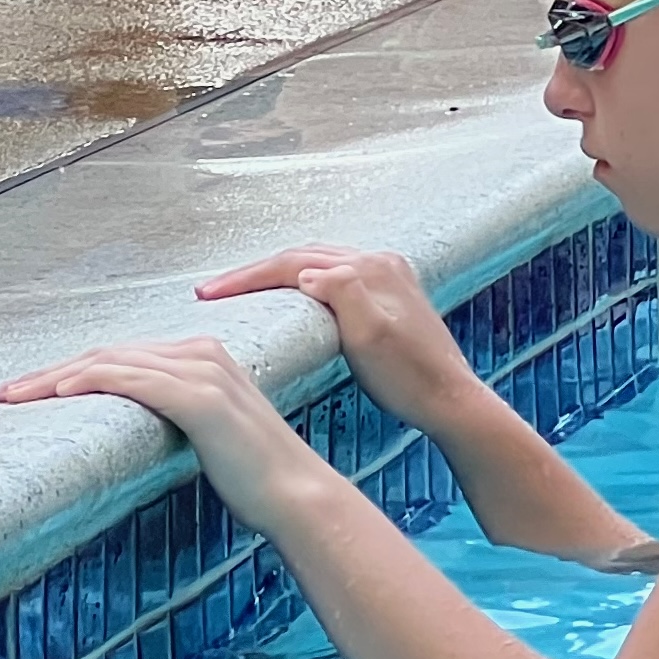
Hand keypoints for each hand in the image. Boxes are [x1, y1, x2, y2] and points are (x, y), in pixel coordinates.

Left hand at [0, 339, 334, 533]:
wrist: (297, 494)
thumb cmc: (258, 474)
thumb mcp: (213, 432)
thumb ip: (179, 413)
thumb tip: (134, 425)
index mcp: (209, 357)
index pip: (126, 355)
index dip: (75, 368)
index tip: (36, 389)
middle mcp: (206, 355)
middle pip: (112, 352)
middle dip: (55, 370)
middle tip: (12, 392)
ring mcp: (205, 374)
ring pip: (115, 363)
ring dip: (59, 376)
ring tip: (21, 395)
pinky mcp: (201, 400)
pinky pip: (134, 380)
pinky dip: (94, 381)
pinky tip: (63, 391)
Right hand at [196, 246, 480, 429]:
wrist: (451, 400)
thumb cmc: (410, 378)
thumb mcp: (371, 337)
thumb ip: (342, 293)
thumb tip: (307, 272)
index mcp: (372, 268)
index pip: (294, 263)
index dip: (247, 277)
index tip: (208, 294)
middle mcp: (381, 263)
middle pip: (304, 258)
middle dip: (255, 273)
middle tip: (211, 292)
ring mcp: (388, 277)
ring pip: (318, 265)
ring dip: (277, 275)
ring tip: (238, 292)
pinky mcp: (391, 297)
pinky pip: (335, 279)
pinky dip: (303, 283)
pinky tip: (287, 300)